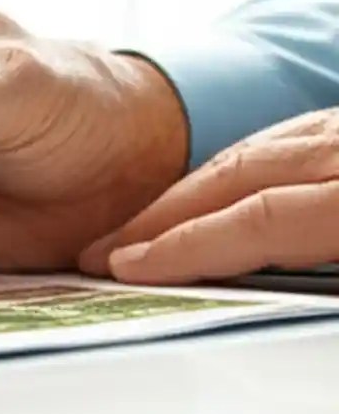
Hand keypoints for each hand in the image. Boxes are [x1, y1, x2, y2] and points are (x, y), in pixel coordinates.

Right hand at [80, 108, 338, 283]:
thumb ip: (306, 254)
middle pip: (233, 173)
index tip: (127, 268)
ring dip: (190, 188)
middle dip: (160, 215)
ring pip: (252, 148)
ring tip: (147, 223)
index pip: (255, 220)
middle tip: (107, 250)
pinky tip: (222, 187)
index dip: (183, 247)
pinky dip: (237, 165)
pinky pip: (285, 137)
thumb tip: (252, 276)